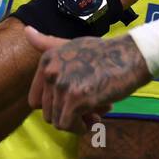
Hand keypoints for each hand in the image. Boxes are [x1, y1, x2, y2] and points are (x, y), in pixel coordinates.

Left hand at [25, 29, 150, 131]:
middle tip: (90, 109)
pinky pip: (68, 126)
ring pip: (58, 122)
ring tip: (98, 110)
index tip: (73, 104)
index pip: (35, 100)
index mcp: (47, 60)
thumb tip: (26, 31)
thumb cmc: (105, 53)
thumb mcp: (72, 44)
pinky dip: (81, 127)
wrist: (132, 56)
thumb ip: (48, 43)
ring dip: (77, 122)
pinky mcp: (76, 100)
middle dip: (68, 116)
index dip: (54, 107)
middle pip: (47, 114)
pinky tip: (98, 116)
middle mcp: (50, 72)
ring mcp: (62, 86)